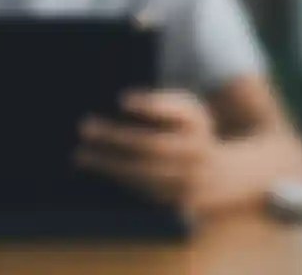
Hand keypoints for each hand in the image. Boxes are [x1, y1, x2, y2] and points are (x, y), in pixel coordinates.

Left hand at [75, 90, 217, 211]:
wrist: (221, 177)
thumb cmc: (193, 133)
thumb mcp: (188, 112)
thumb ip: (160, 103)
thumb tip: (123, 101)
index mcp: (197, 126)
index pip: (174, 112)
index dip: (150, 106)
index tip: (121, 99)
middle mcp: (195, 154)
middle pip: (152, 146)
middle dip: (116, 138)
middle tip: (85, 126)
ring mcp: (186, 181)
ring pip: (144, 174)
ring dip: (109, 164)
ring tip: (80, 154)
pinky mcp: (172, 202)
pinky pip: (141, 189)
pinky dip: (117, 178)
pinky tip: (94, 165)